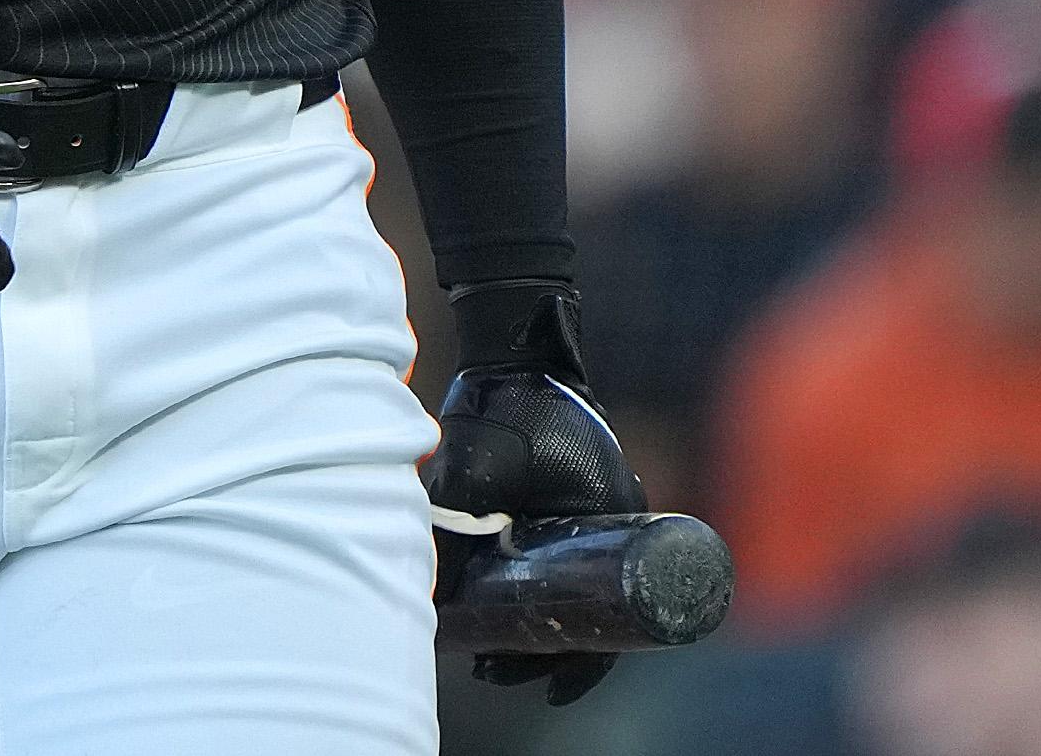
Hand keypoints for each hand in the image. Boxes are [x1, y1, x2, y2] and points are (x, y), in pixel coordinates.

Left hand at [425, 282, 641, 707]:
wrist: (514, 351)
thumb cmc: (514, 402)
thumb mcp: (492, 453)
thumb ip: (461, 492)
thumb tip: (428, 548)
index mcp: (609, 521)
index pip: (612, 614)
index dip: (582, 662)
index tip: (549, 688)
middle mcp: (600, 526)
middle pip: (581, 612)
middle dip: (541, 652)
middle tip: (494, 671)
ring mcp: (574, 519)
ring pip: (556, 591)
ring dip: (523, 628)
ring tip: (481, 656)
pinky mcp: (544, 509)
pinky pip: (538, 566)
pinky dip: (515, 596)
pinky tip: (477, 616)